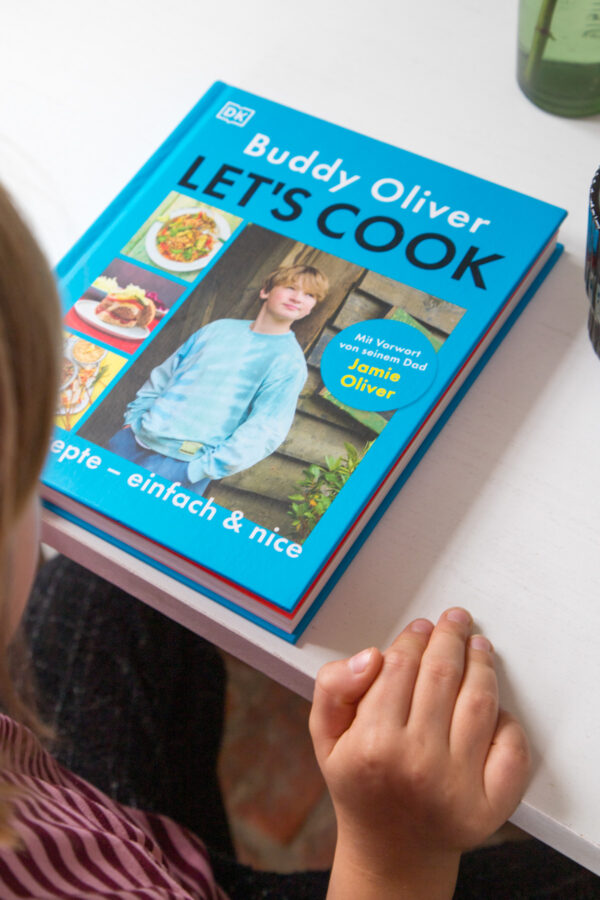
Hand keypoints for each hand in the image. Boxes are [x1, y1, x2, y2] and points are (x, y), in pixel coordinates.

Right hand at [310, 609, 529, 899]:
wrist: (390, 850)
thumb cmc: (359, 783)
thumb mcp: (326, 734)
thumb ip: (334, 686)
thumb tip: (371, 656)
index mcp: (372, 744)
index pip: (399, 667)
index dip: (413, 638)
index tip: (421, 626)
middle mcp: (417, 764)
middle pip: (442, 674)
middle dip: (450, 637)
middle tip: (455, 621)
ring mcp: (458, 786)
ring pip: (479, 700)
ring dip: (481, 663)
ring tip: (478, 646)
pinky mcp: (491, 805)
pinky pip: (510, 744)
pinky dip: (506, 718)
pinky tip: (493, 701)